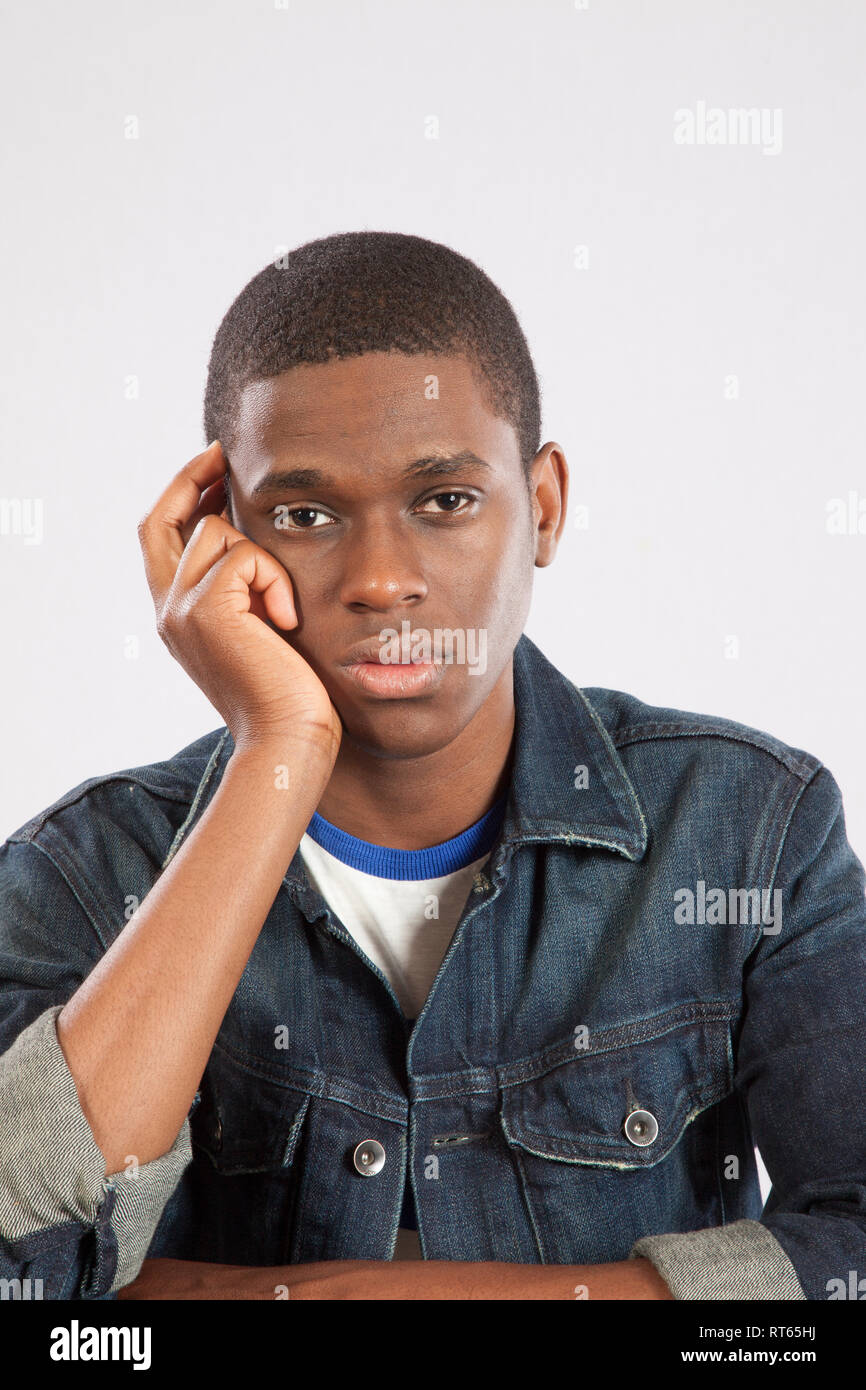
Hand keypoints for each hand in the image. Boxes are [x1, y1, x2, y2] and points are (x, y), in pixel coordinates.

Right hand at [137, 441, 341, 760]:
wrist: (287, 738)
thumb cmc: (289, 692)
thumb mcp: (260, 627)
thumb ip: (245, 586)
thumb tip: (256, 533)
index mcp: (176, 613)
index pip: (159, 534)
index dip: (182, 492)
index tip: (216, 464)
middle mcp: (166, 607)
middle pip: (161, 518)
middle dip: (191, 477)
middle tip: (224, 456)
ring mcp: (180, 607)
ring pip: (216, 532)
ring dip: (263, 558)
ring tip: (283, 611)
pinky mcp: (205, 608)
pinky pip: (247, 555)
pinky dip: (276, 581)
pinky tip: (288, 622)